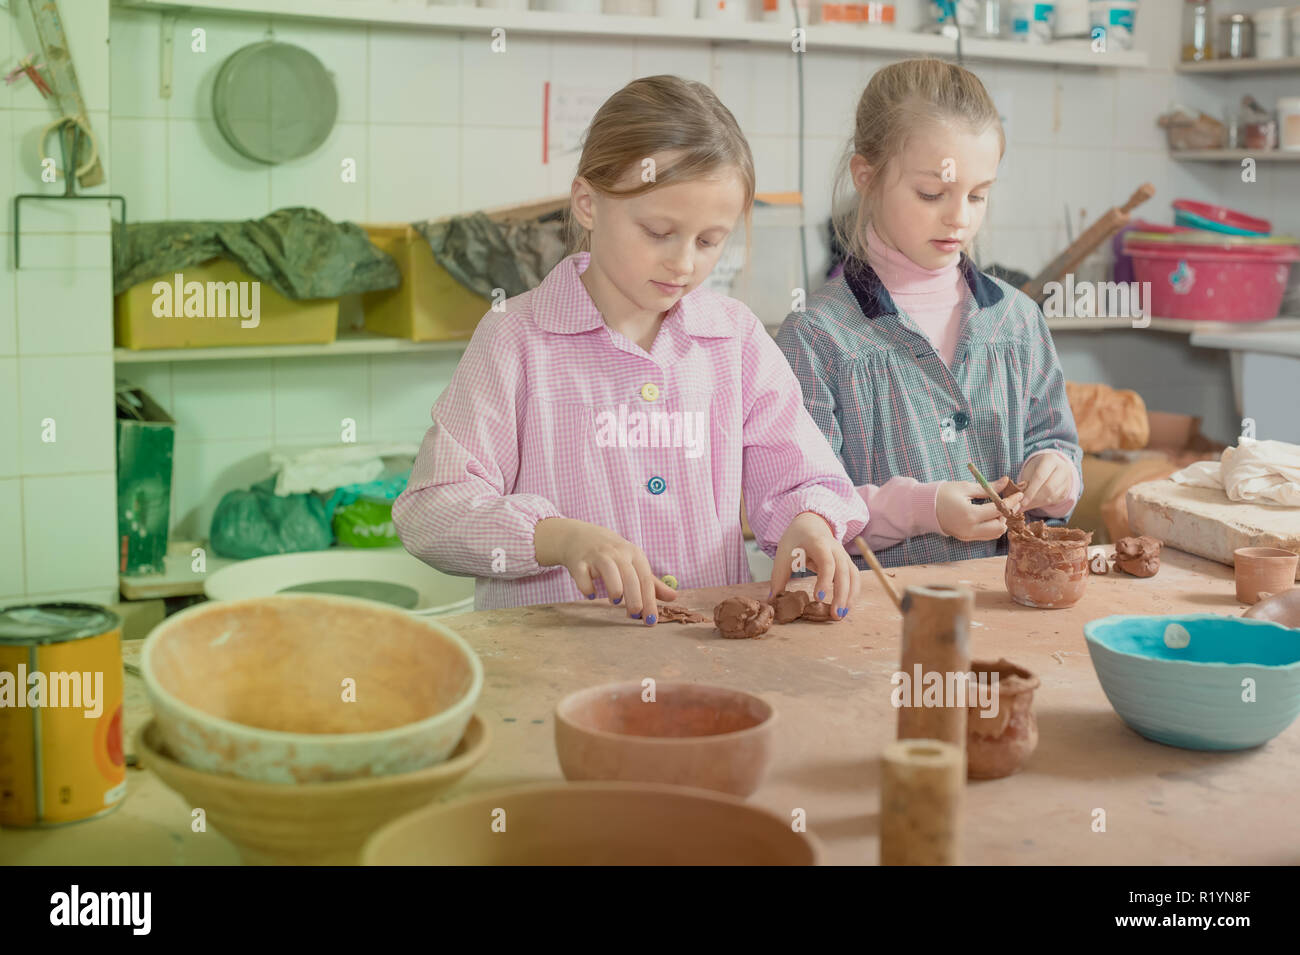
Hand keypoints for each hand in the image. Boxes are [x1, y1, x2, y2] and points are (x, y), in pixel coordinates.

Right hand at [533, 518, 676, 624]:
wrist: (581, 537)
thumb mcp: (634, 563)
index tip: (652, 620)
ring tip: (615, 601)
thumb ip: (652, 582)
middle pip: (629, 576)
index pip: (645, 579)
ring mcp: (597, 556)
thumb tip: (673, 597)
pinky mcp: (579, 561)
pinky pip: (583, 576)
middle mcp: (617, 553)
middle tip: (635, 615)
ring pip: (609, 571)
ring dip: (614, 588)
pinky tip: (592, 595)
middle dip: (634, 598)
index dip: (650, 601)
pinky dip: (587, 587)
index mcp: (634, 555)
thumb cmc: (612, 554)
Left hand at [766, 511, 861, 619]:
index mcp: (818, 543)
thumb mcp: (783, 553)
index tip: (818, 598)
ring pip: (853, 576)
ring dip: (850, 596)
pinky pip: (854, 578)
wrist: (810, 524)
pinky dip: (852, 593)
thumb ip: (778, 576)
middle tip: (834, 614)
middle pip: (843, 571)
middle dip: (841, 594)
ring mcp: (843, 555)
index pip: (826, 562)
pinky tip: (845, 607)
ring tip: (840, 615)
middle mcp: (835, 548)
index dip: (824, 580)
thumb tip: (773, 599)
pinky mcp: (847, 562)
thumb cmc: (796, 539)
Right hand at [936, 478, 1024, 540]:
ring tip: (999, 509)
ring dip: (1001, 522)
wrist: (923, 507)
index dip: (1011, 502)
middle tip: (1009, 502)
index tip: (1018, 494)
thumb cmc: (943, 494)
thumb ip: (988, 488)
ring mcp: (967, 536)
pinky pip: (985, 535)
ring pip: (994, 534)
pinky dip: (992, 526)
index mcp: (970, 515)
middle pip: (1000, 526)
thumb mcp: (966, 487)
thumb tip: (1006, 482)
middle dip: (1007, 514)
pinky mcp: (965, 538)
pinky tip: (991, 516)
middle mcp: (970, 529)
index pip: (998, 510)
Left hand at [1017, 453, 1073, 512]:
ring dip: (1037, 503)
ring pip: (1052, 496)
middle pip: (1049, 488)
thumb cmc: (1037, 468)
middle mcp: (1062, 468)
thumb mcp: (1029, 471)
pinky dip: (1042, 504)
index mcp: (1050, 459)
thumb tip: (1017, 503)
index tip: (1022, 501)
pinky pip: (1055, 500)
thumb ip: (1024, 484)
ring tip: (1026, 506)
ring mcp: (1067, 479)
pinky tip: (1033, 504)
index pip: (1040, 477)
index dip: (1030, 491)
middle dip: (1034, 499)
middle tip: (1023, 505)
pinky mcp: (1067, 489)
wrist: (1052, 467)